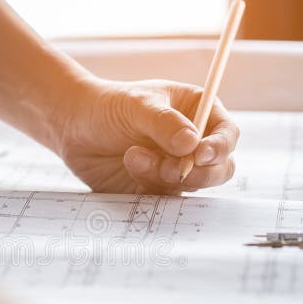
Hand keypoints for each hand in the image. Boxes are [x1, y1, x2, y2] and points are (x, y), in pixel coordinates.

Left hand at [54, 78, 239, 193]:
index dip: (220, 147)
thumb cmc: (109, 106)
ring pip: (190, 185)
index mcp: (199, 113)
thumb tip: (192, 144)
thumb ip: (165, 123)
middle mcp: (193, 143)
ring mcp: (176, 167)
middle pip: (219, 169)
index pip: (227, 134)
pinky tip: (129, 164)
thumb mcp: (137, 106)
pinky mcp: (157, 188)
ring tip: (132, 156)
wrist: (75, 128)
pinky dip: (149, 186)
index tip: (200, 154)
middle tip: (168, 169)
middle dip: (197, 173)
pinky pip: (165, 197)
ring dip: (164, 176)